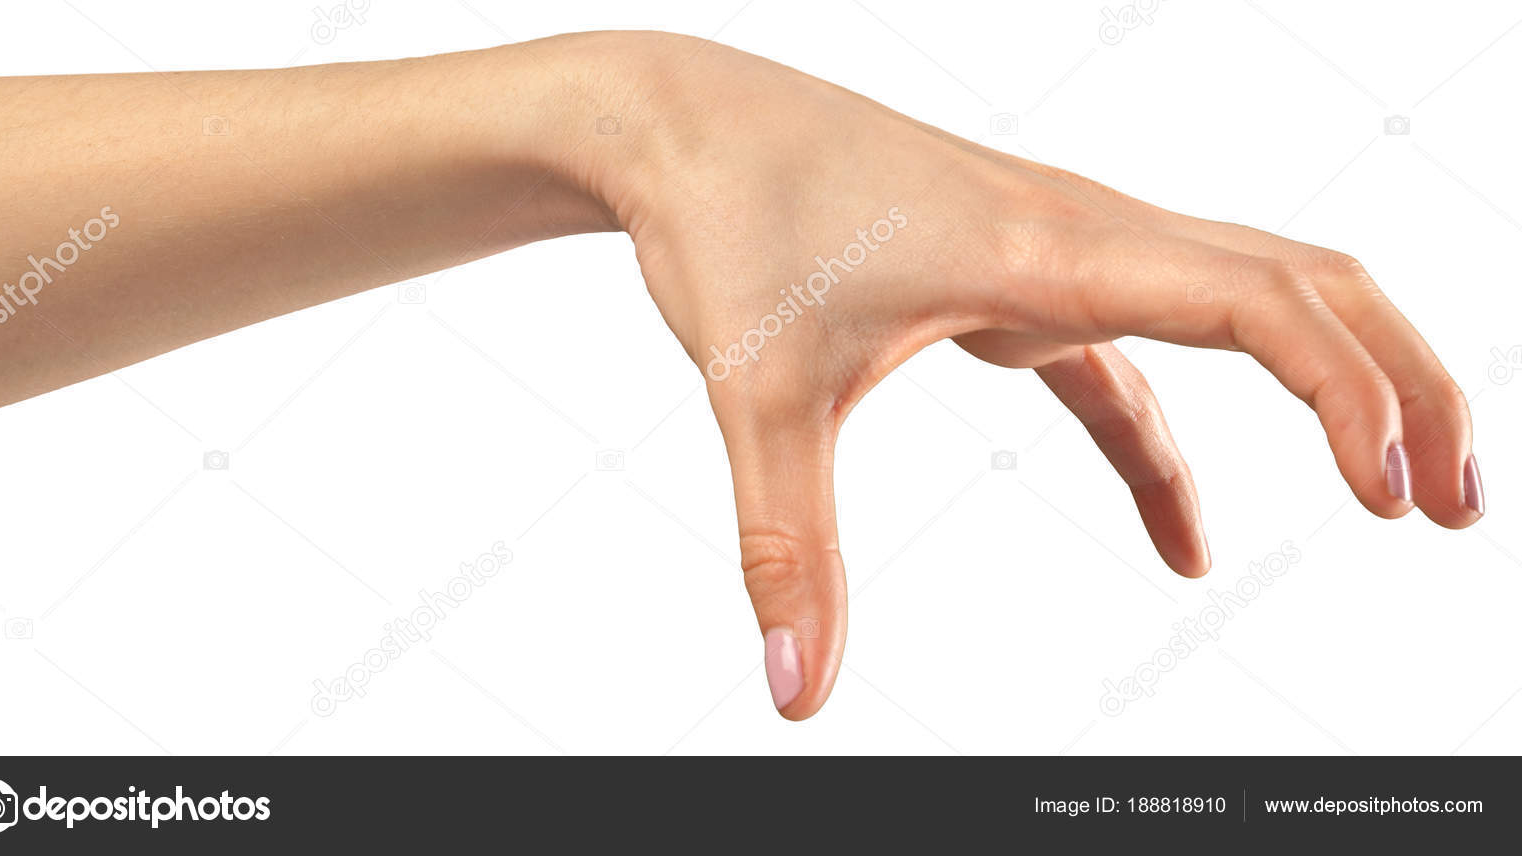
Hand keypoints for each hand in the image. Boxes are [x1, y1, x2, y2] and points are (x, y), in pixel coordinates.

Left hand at [573, 32, 1482, 718]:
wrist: (682, 124)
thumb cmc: (728, 219)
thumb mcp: (761, 394)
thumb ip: (788, 548)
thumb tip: (796, 692)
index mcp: (1049, 245)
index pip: (1261, 299)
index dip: (1357, 390)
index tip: (1402, 495)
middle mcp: (1079, 229)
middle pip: (1301, 280)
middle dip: (1400, 380)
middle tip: (1455, 504)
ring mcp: (1055, 248)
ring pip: (1238, 299)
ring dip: (1324, 387)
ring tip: (1389, 497)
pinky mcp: (1015, 278)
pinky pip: (1130, 364)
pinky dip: (1175, 445)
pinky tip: (1184, 540)